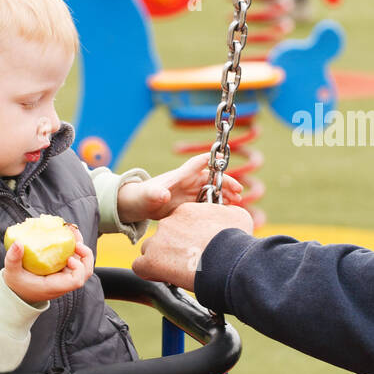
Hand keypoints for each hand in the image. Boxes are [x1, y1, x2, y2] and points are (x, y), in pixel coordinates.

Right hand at [2, 225, 94, 304]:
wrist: (18, 292)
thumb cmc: (16, 285)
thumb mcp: (12, 272)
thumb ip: (13, 258)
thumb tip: (18, 243)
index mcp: (54, 286)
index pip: (76, 281)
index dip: (79, 269)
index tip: (69, 258)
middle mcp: (63, 282)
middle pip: (85, 272)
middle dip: (86, 255)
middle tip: (76, 242)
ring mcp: (64, 276)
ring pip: (82, 264)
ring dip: (81, 248)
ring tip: (73, 233)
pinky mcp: (63, 270)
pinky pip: (74, 259)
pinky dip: (74, 247)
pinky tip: (67, 235)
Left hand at [118, 154, 242, 223]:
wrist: (134, 206)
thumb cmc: (139, 198)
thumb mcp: (147, 197)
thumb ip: (155, 195)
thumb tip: (164, 194)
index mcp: (179, 176)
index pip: (197, 164)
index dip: (211, 159)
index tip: (223, 158)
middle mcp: (186, 183)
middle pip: (210, 178)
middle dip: (226, 183)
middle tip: (239, 192)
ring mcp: (187, 194)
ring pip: (211, 191)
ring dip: (224, 195)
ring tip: (237, 203)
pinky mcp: (187, 205)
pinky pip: (206, 204)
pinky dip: (217, 206)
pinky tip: (225, 214)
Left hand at [133, 202, 253, 290]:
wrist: (230, 261)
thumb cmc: (237, 241)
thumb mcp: (238, 216)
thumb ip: (228, 212)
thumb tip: (228, 213)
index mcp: (187, 211)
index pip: (179, 221)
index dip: (186, 236)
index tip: (195, 247)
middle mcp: (169, 221)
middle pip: (165, 235)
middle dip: (174, 247)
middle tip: (190, 261)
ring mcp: (158, 240)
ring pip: (152, 249)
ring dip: (162, 259)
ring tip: (179, 270)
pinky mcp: (151, 261)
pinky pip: (141, 266)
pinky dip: (150, 273)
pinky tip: (164, 277)